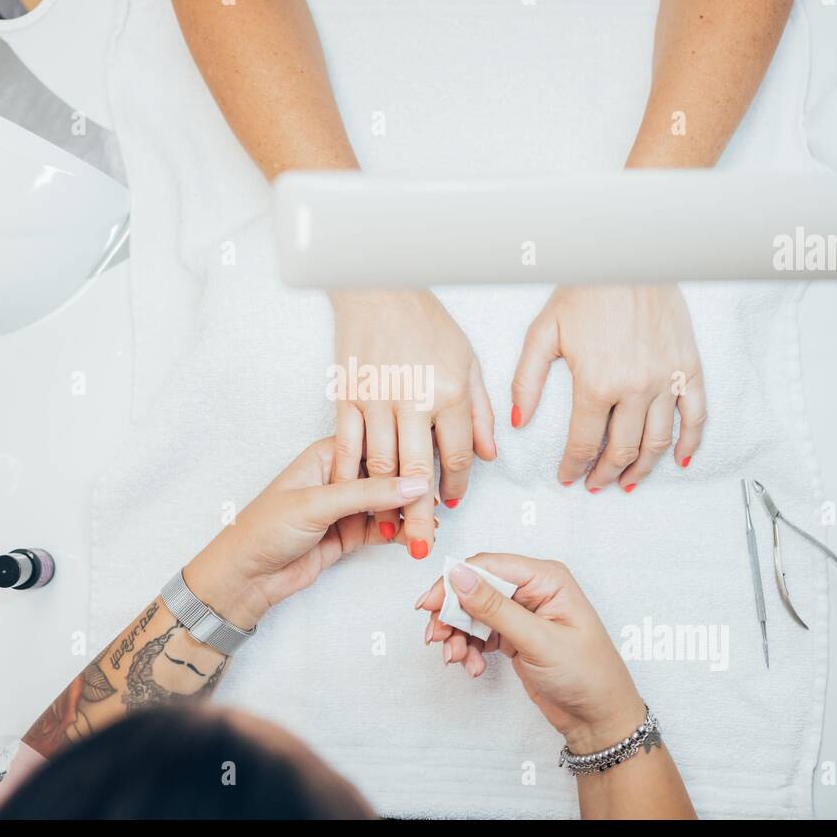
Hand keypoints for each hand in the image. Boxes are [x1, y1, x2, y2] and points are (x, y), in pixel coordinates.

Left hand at [185, 438, 427, 628]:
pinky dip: (401, 532)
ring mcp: (346, 506)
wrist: (245, 577)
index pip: (377, 446)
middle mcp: (340, 476)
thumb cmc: (264, 529)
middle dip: (411, 489)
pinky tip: (419, 536)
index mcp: (328, 454)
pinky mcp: (350, 533)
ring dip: (410, 514)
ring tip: (433, 523)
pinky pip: (384, 528)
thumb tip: (413, 484)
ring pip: (389, 504)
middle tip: (438, 499)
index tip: (433, 464)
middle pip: (387, 477)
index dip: (405, 455)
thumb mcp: (316, 504)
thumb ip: (367, 494)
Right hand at [331, 290, 495, 558]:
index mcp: (451, 391)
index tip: (453, 506)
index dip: (456, 487)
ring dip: (384, 504)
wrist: (378, 287)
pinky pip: (347, 445)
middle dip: (420, 517)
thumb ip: (480, 411)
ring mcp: (377, 400)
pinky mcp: (346, 397)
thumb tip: (489, 455)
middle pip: (418, 473)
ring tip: (389, 531)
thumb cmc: (426, 321)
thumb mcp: (468, 361)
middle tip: (422, 549)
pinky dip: (350, 476)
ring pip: (381, 466)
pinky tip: (354, 497)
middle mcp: (415, 400)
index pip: (456, 455)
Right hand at [415, 554, 644, 752]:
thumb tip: (459, 575)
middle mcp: (532, 590)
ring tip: (457, 659)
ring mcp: (522, 613)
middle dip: (452, 614)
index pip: (488, 566)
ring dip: (458, 635)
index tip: (429, 605)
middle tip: (436, 638)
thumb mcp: (538, 640)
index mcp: (546, 578)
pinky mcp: (514, 634)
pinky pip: (479, 633)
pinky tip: (473, 667)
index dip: (454, 582)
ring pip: (472, 612)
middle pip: (475, 588)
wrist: (598, 718)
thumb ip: (495, 608)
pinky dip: (469, 649)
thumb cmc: (587, 675)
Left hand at [511, 285, 704, 492]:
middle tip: (596, 485)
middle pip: (621, 450)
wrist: (629, 257)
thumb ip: (527, 380)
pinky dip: (689, 444)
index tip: (567, 478)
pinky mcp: (689, 368)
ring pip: (657, 442)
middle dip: (605, 474)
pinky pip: (695, 416)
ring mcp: (666, 380)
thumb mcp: (543, 332)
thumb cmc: (584, 290)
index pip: (583, 443)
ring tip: (628, 481)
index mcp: (596, 383)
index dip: (573, 467)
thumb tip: (518, 421)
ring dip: (642, 468)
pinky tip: (678, 462)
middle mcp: (634, 388)